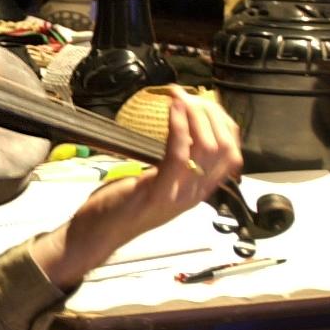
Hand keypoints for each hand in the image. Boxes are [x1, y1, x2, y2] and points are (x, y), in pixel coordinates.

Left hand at [29, 86, 241, 287]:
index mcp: (199, 189)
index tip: (203, 101)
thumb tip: (182, 130)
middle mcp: (195, 193)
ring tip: (181, 97)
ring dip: (196, 115)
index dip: (222, 123)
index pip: (231, 152)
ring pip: (208, 148)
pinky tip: (173, 108)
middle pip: (224, 147)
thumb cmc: (123, 205)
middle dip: (211, 114)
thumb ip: (175, 163)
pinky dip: (179, 127)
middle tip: (189, 95)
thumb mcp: (158, 181)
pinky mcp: (159, 192)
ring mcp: (179, 194)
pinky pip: (179, 154)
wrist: (98, 233)